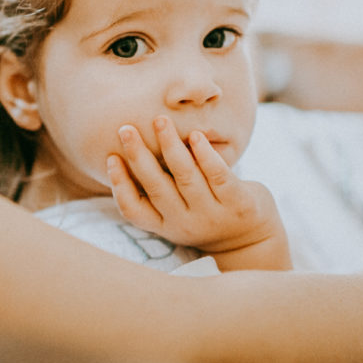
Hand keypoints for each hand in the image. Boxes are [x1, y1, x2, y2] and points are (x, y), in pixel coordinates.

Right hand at [106, 115, 290, 270]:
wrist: (252, 241)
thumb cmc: (205, 215)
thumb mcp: (177, 213)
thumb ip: (158, 191)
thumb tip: (129, 152)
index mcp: (165, 225)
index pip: (134, 210)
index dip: (120, 185)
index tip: (111, 158)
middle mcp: (185, 223)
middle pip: (157, 187)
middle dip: (139, 156)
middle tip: (126, 128)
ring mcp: (212, 214)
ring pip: (186, 177)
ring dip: (171, 146)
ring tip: (160, 121)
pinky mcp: (238, 204)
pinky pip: (219, 176)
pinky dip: (206, 155)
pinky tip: (196, 136)